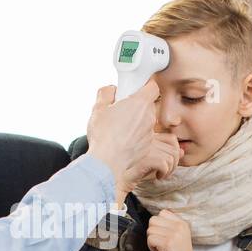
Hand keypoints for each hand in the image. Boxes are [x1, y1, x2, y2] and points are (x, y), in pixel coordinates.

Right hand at [85, 80, 157, 196]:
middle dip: (138, 108)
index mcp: (139, 103)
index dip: (145, 88)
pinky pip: (145, 138)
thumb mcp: (98, 108)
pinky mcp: (149, 148)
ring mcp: (150, 134)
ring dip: (138, 124)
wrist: (107, 163)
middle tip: (123, 112)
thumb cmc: (103, 135)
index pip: (153, 87)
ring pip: (147, 123)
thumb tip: (111, 90)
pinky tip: (125, 143)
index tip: (136, 91)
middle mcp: (149, 118)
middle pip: (149, 106)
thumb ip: (106, 94)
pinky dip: (138, 139)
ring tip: (122, 130)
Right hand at [117, 131, 181, 196]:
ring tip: (159, 175)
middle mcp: (145, 139)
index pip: (171, 139)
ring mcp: (143, 148)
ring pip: (171, 157)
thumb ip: (166, 154)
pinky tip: (156, 177)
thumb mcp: (150, 161)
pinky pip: (163, 163)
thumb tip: (182, 151)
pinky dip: (163, 172)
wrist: (111, 181)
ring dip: (168, 170)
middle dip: (174, 163)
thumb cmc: (129, 171)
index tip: (166, 164)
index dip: (174, 152)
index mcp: (146, 136)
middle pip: (174, 148)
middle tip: (164, 172)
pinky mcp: (142, 159)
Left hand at [146, 210, 201, 250]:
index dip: (158, 225)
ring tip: (160, 248)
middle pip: (153, 220)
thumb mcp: (180, 236)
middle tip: (160, 242)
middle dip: (153, 232)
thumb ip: (169, 226)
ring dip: (152, 240)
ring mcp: (174, 234)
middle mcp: (179, 227)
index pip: (162, 213)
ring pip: (150, 230)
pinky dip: (151, 247)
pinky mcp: (167, 243)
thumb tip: (154, 220)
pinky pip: (150, 239)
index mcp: (182, 223)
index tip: (162, 235)